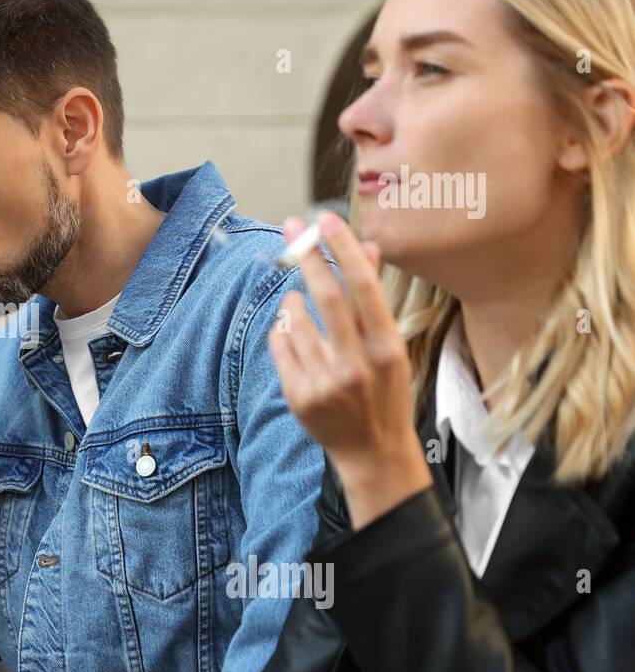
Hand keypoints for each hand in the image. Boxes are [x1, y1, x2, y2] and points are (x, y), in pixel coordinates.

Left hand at [267, 212, 431, 527]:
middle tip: (290, 228)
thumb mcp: (391, 345)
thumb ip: (375, 299)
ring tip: (298, 300)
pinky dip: (282, 330)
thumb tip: (369, 246)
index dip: (344, 250)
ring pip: (295, 320)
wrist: (373, 451)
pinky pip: (279, 345)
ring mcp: (326, 383)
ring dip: (292, 301)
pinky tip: (292, 332)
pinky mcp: (299, 397)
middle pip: (326, 298)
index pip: (365, 288)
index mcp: (388, 349)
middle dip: (306, 257)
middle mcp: (358, 365)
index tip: (325, 220)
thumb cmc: (384, 390)